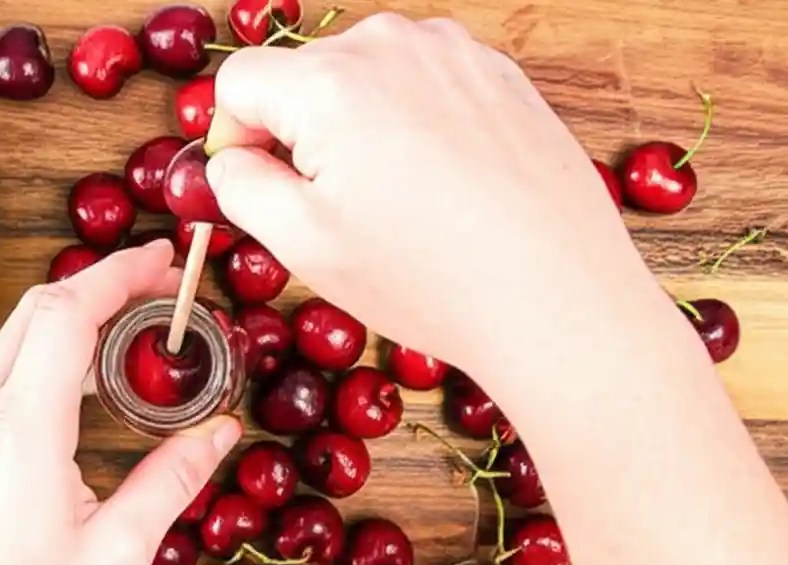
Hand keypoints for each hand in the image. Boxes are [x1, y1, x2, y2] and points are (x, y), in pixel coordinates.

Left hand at [0, 241, 242, 564]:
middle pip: (38, 310)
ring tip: (133, 338)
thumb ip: (169, 482)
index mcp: (19, 434)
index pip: (67, 314)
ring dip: (72, 321)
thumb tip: (217, 433)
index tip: (164, 258)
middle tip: (159, 286)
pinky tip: (82, 384)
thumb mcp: (114, 556)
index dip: (119, 272)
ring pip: (14, 339)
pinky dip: (44, 357)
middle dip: (101, 283)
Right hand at [205, 13, 668, 377]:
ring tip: (395, 201)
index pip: (240, 81)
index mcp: (330, 82)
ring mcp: (453, 53)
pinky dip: (413, 124)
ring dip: (356, 126)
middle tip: (334, 207)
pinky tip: (440, 186)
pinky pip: (423, 84)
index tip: (259, 184)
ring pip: (365, 76)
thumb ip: (240, 186)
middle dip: (299, 131)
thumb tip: (230, 158)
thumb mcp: (304, 244)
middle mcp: (391, 45)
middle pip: (303, 73)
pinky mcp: (498, 74)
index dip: (233, 136)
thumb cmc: (428, 278)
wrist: (557, 295)